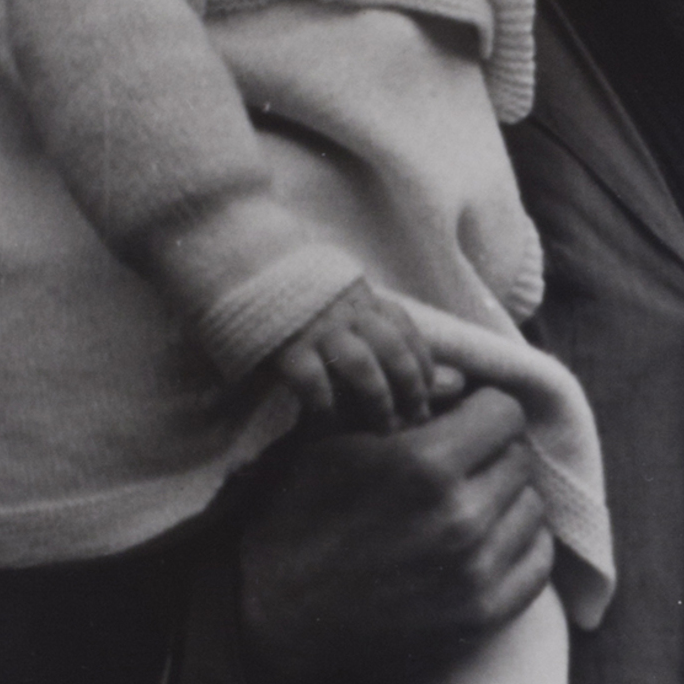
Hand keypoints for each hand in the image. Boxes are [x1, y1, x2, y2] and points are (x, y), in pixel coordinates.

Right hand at [238, 385, 553, 683]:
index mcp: (423, 464)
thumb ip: (397, 400)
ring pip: (532, 508)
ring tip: (469, 506)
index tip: (463, 424)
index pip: (504, 413)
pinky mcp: (484, 616)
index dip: (482, 413)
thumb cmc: (301, 518)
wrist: (279, 617)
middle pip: (520, 460)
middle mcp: (460, 517)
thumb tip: (461, 380)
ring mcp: (476, 572)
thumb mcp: (330, 442)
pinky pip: (537, 561)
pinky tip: (487, 542)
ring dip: (507, 501)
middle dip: (493, 455)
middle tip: (461, 468)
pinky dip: (520, 545)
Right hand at [271, 280, 435, 431]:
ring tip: (384, 427)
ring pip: (362, 366)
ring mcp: (315, 326)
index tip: (430, 395)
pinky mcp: (283, 345)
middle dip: (412, 388)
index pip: (407, 331)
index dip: (424, 366)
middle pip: (394, 350)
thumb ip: (381, 331)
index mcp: (360, 296)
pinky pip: (312, 381)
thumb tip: (448, 377)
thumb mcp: (340, 299)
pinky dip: (325, 405)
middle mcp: (345, 309)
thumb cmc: (290, 288)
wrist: (234, 255)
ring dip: (378, 400)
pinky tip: (329, 422)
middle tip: (417, 419)